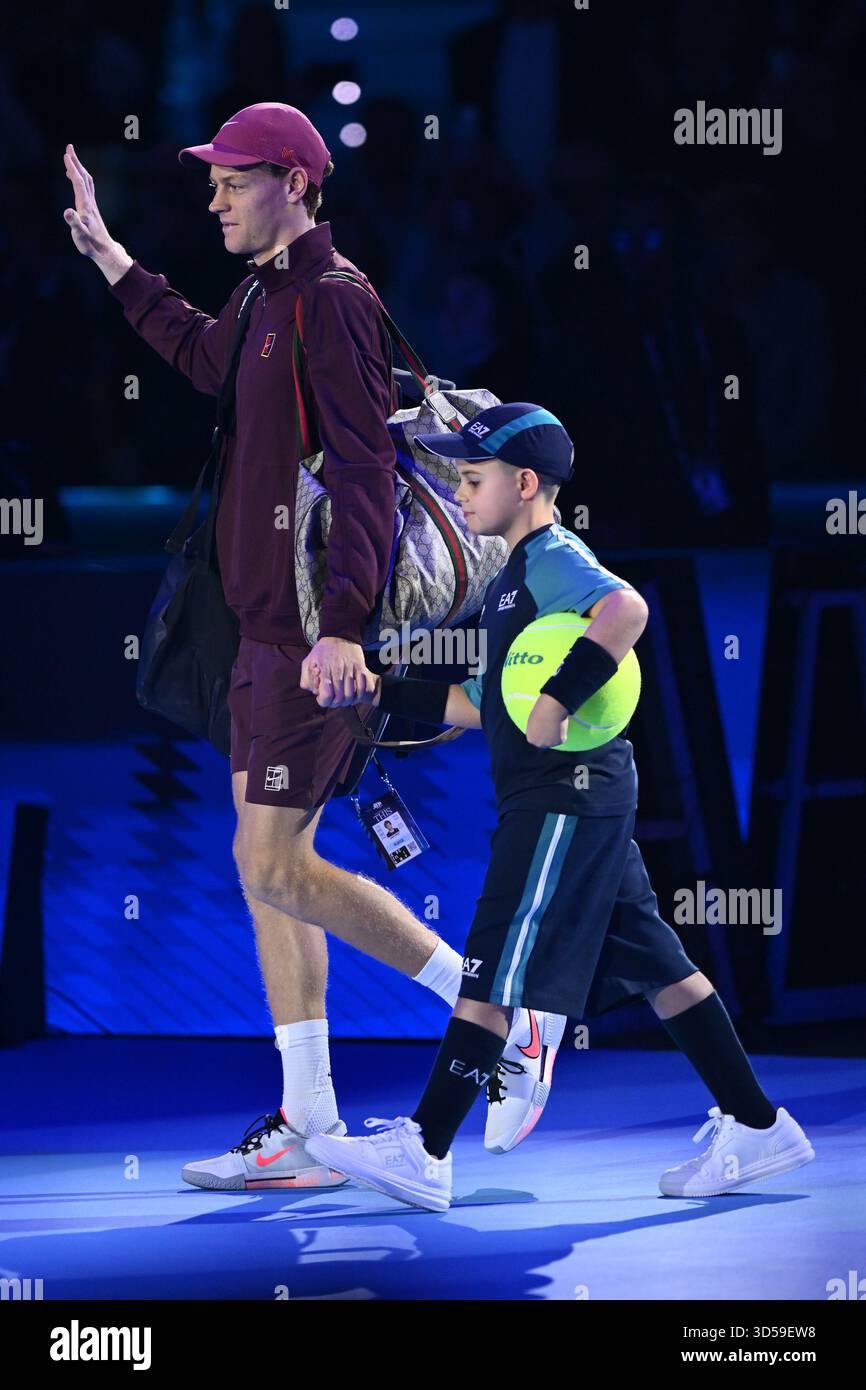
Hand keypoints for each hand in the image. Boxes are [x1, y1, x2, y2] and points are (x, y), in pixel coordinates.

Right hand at [62, 143, 130, 277]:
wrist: (105, 251)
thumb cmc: (91, 245)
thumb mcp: (79, 235)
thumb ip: (74, 223)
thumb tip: (67, 211)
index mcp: (85, 206)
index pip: (78, 182)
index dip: (72, 168)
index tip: (66, 155)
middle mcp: (90, 203)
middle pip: (84, 177)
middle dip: (76, 162)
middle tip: (69, 147)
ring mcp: (92, 205)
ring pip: (86, 182)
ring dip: (79, 168)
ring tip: (70, 158)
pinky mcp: (92, 210)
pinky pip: (86, 189)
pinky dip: (80, 179)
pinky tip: (75, 180)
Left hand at [300, 636, 378, 707]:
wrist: (339, 634)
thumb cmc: (322, 651)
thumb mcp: (308, 662)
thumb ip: (306, 679)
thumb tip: (314, 693)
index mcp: (324, 670)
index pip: (327, 695)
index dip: (324, 701)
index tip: (322, 699)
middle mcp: (338, 670)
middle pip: (339, 697)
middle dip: (335, 703)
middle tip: (333, 701)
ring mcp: (350, 669)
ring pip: (351, 694)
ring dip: (347, 701)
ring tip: (342, 699)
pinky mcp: (360, 667)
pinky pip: (363, 686)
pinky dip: (359, 695)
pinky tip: (354, 695)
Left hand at [525, 693, 569, 748]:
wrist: (550, 709)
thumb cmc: (540, 711)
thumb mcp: (532, 722)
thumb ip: (535, 729)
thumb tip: (539, 729)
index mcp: (531, 739)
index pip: (535, 740)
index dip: (540, 734)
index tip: (543, 729)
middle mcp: (539, 744)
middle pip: (544, 743)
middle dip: (547, 737)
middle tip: (551, 728)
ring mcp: (549, 744)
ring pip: (553, 740)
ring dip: (555, 735)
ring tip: (555, 723)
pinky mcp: (559, 742)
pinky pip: (561, 738)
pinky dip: (562, 732)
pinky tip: (560, 725)